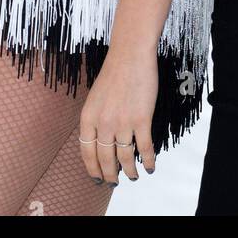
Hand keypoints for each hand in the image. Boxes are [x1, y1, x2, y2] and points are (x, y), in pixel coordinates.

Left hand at [78, 48, 158, 183]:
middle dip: (110, 175)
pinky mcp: (141, 119)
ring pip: (125, 157)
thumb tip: (102, 143)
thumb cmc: (114, 73)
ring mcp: (122, 122)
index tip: (97, 178)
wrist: (130, 55)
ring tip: (133, 176)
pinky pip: (145, 147)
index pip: (87, 152)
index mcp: (88, 117)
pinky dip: (148, 160)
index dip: (92, 169)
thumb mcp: (95, 98)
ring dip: (130, 171)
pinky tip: (150, 166)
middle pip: (105, 159)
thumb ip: (96, 120)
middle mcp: (103, 123)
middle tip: (114, 183)